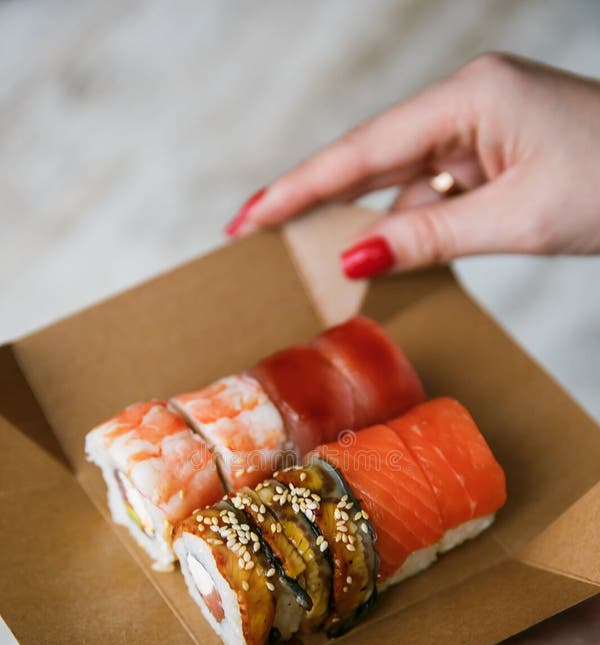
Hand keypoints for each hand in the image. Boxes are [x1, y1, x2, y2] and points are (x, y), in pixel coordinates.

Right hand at [225, 54, 599, 276]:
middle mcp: (468, 101)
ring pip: (405, 177)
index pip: (363, 149)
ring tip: (327, 264)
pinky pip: (438, 187)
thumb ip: (429, 236)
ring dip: (376, 222)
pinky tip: (395, 256)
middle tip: (259, 234)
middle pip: (373, 155)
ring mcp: (483, 123)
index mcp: (469, 98)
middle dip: (318, 199)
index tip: (249, 218)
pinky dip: (417, 224)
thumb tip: (356, 256)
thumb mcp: (514, 219)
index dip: (300, 188)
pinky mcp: (497, 148)